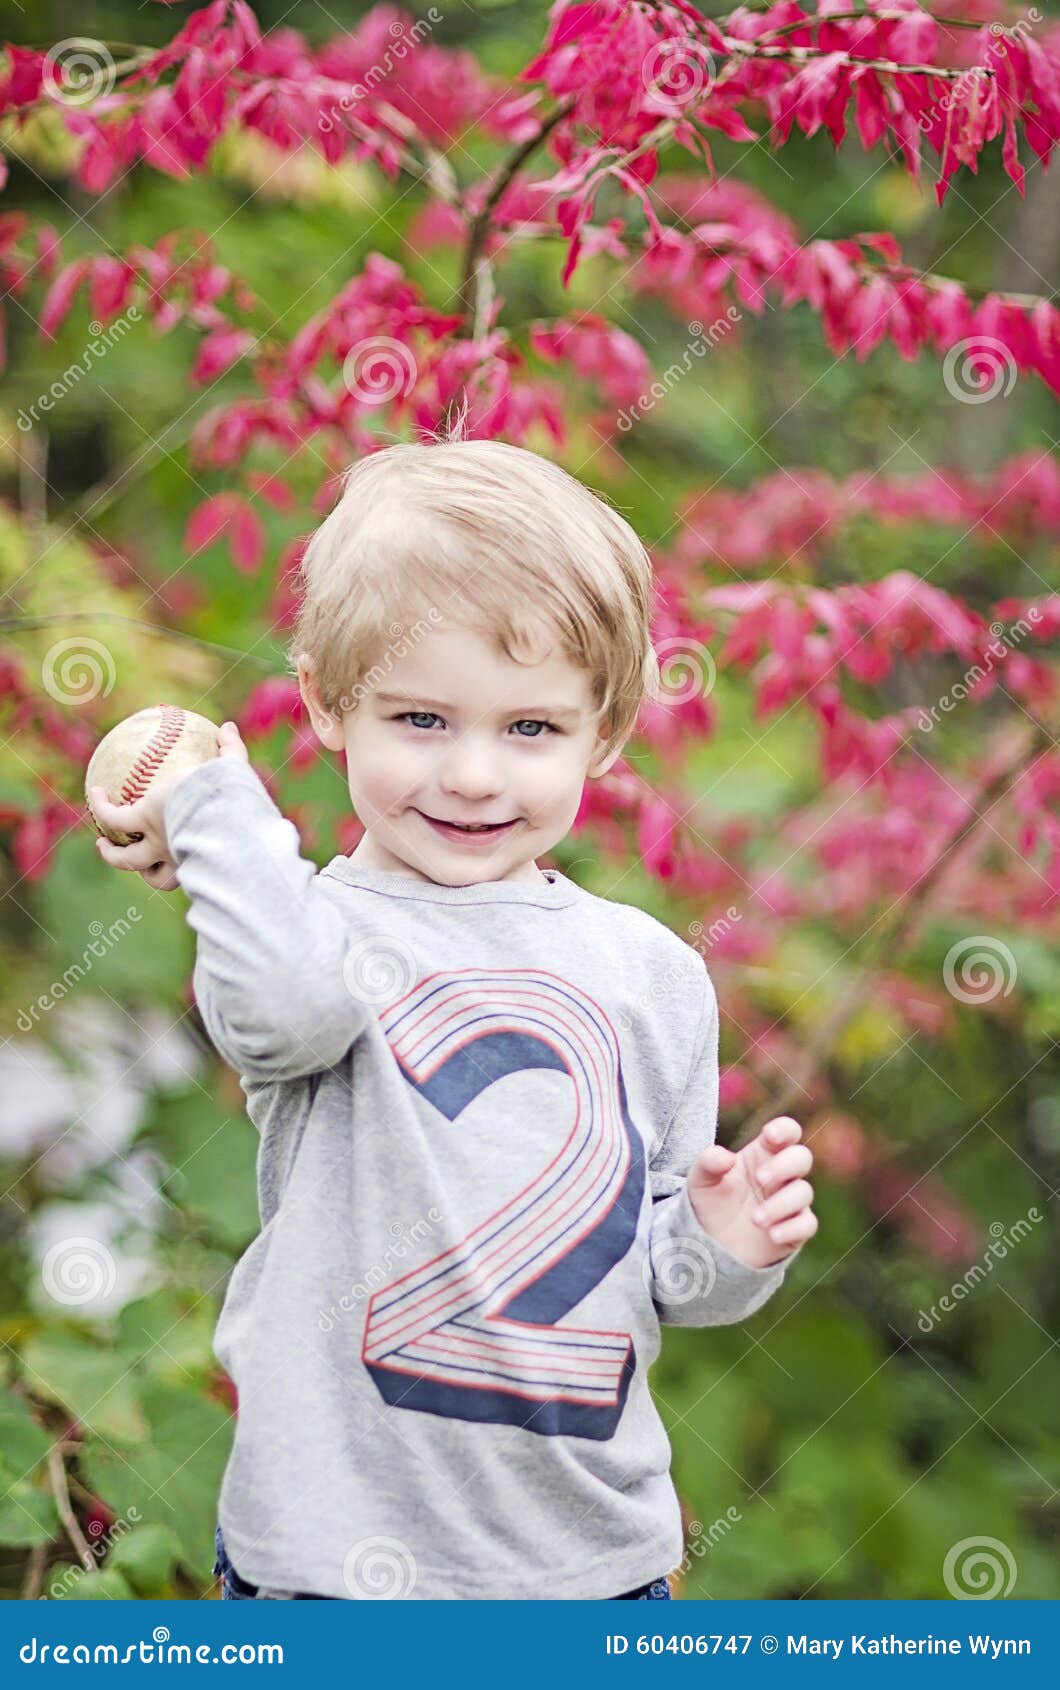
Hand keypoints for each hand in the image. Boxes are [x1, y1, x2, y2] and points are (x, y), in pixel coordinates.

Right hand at [89, 719, 247, 891]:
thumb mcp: (236, 772)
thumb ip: (233, 751)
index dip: (184, 868)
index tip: (179, 857)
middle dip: (145, 872)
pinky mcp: (142, 819)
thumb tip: (229, 726)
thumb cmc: (236, 797)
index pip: (193, 868)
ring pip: (128, 860)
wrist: (221, 807)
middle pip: (159, 878)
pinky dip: (102, 806)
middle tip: (138, 861)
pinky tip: (97, 792)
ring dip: (111, 855)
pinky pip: (113, 817)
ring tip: (102, 842)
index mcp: (201, 850)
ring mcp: (158, 839)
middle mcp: (180, 853)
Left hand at [686, 1116, 816, 1269]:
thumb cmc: (711, 1203)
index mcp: (762, 1154)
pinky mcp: (795, 1230)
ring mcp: (791, 1202)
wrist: (712, 1245)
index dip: (785, 1129)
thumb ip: (708, 1163)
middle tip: (759, 1178)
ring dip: (780, 1204)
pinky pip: (807, 1224)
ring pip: (803, 1192)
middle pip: (802, 1157)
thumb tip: (725, 1157)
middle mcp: (782, 1175)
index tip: (771, 1135)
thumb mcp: (700, 1180)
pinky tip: (773, 1235)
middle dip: (784, 1165)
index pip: (786, 1132)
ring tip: (755, 1219)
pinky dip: (792, 1228)